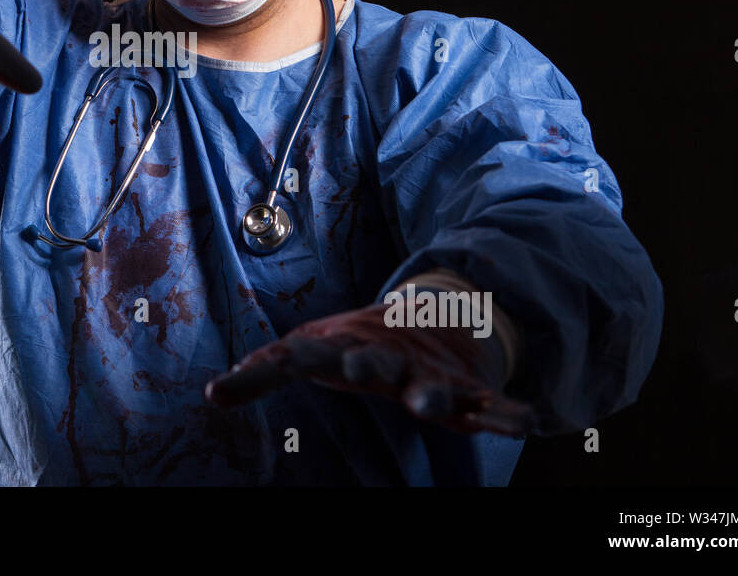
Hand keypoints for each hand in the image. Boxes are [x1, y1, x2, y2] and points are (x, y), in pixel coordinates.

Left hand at [204, 303, 537, 436]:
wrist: (432, 316)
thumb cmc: (353, 343)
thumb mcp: (309, 350)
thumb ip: (262, 373)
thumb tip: (211, 395)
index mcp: (340, 347)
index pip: (301, 354)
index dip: (276, 366)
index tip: (250, 377)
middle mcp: (385, 357)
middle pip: (374, 362)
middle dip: (368, 365)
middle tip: (360, 371)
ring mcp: (427, 372)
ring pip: (433, 386)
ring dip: (434, 395)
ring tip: (436, 407)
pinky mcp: (467, 390)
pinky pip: (490, 404)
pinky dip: (506, 413)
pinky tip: (525, 422)